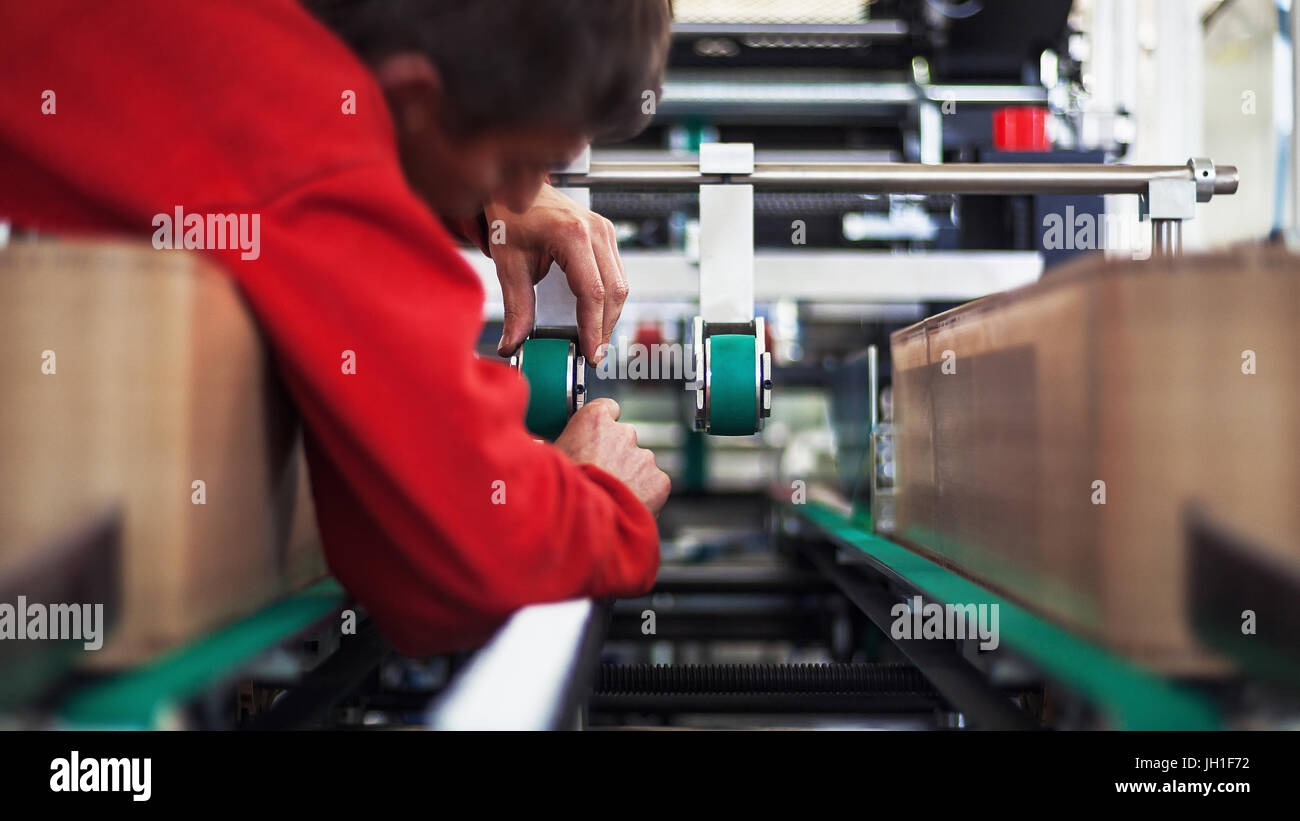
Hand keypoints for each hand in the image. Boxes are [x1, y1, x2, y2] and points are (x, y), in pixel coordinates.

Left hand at [485, 185, 626, 363]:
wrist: (517, 188)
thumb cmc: (512, 218)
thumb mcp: (509, 264)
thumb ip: (516, 307)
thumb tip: (511, 344)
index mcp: (572, 235)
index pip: (592, 293)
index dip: (594, 328)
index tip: (590, 354)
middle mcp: (596, 231)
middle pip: (614, 291)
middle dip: (605, 328)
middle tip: (594, 356)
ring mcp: (605, 231)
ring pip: (620, 284)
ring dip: (610, 316)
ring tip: (595, 341)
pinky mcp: (607, 234)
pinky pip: (616, 274)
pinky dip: (609, 299)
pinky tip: (596, 317)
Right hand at [554, 398, 669, 514]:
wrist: (584, 522)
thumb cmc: (563, 491)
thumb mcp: (549, 460)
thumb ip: (558, 447)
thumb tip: (543, 448)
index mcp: (594, 420)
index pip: (608, 409)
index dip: (604, 426)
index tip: (599, 437)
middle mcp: (623, 433)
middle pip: (624, 439)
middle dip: (616, 456)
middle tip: (600, 477)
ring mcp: (644, 457)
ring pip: (639, 463)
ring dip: (629, 476)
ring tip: (610, 496)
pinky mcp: (658, 480)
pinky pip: (653, 484)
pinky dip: (645, 494)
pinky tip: (624, 505)